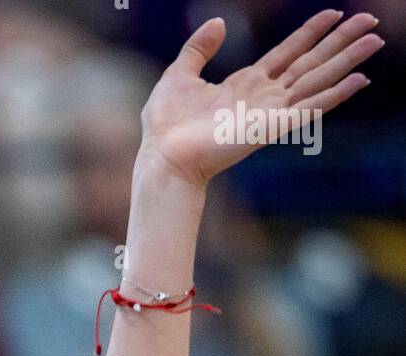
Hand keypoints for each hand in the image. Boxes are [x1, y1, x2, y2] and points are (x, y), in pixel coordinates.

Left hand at [139, 10, 382, 187]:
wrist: (164, 157)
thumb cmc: (166, 125)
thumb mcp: (180, 73)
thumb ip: (200, 47)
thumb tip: (219, 22)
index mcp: (246, 84)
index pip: (288, 53)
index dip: (310, 33)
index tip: (334, 14)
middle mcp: (264, 98)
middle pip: (311, 62)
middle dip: (341, 41)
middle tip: (371, 22)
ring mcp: (270, 113)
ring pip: (318, 79)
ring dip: (348, 59)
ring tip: (375, 41)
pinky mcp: (272, 128)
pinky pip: (310, 108)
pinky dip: (335, 94)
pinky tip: (359, 80)